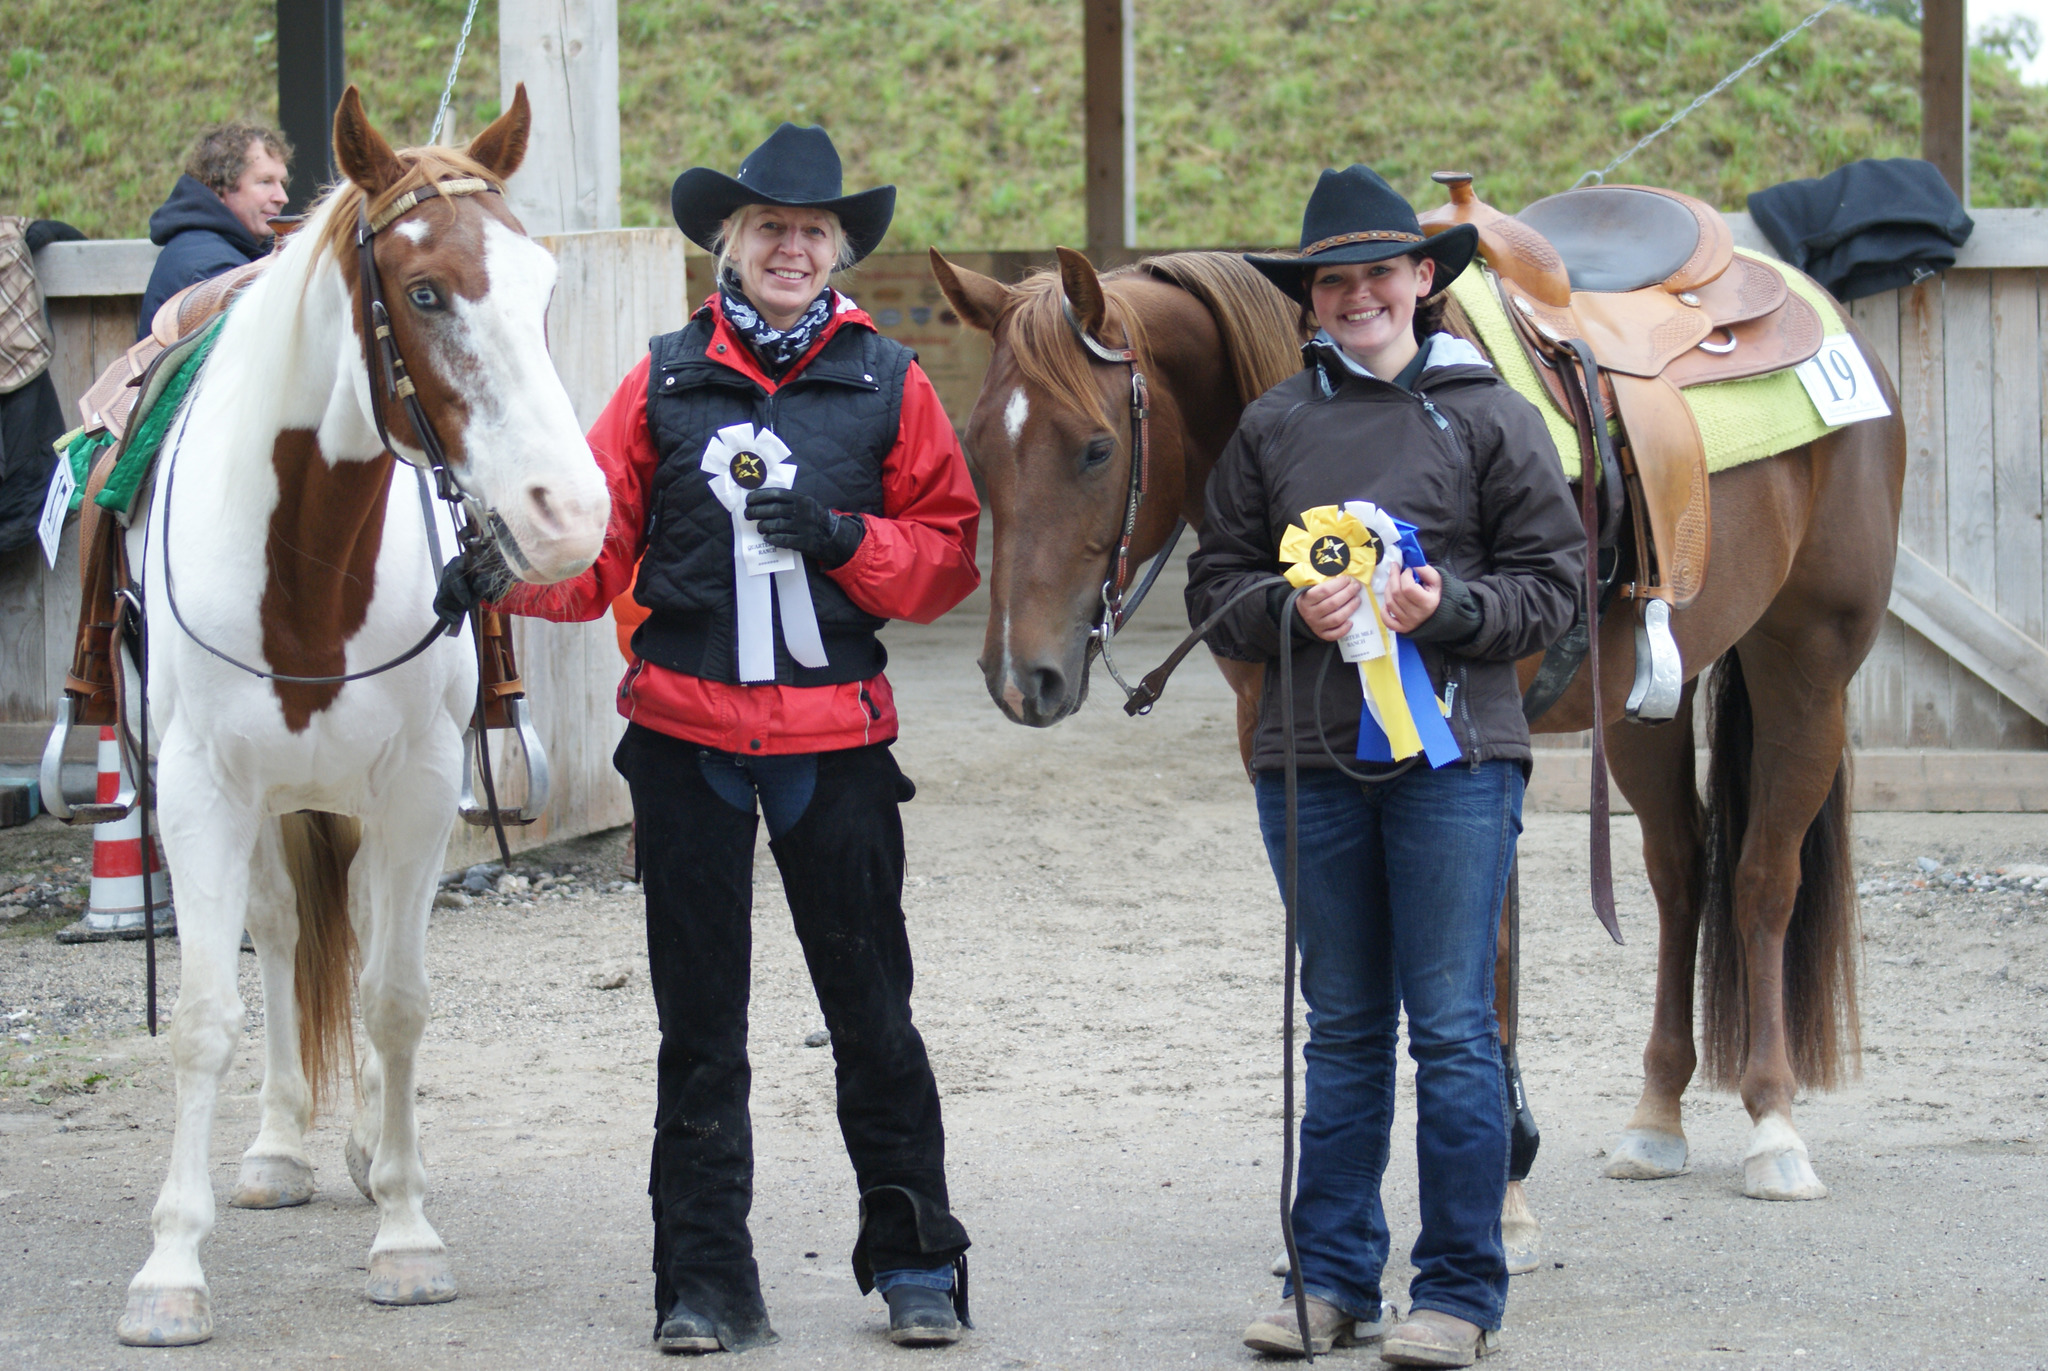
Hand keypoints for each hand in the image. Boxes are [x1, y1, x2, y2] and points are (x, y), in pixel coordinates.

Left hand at [743, 488, 864, 568]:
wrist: (834, 536)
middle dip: (755, 512)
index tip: (748, 500)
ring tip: (759, 528)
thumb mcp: (805, 504)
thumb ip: (788, 500)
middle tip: (748, 515)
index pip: (776, 494)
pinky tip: (767, 538)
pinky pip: (783, 539)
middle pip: (773, 509)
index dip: (759, 496)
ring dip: (762, 526)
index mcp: (801, 498)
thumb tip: (761, 500)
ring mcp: (804, 527)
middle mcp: (803, 511)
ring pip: (775, 525)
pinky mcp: (805, 541)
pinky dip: (772, 539)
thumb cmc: (814, 518)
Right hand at [1294, 575, 1361, 641]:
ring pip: (1336, 618)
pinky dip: (1344, 629)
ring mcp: (1316, 625)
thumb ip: (1323, 584)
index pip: (1324, 590)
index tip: (1347, 579)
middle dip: (1348, 593)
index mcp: (1307, 600)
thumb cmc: (1309, 599)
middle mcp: (1311, 613)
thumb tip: (1344, 579)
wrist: (1299, 616)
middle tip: (1356, 587)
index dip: (1338, 584)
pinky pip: (1334, 634)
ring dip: (1350, 608)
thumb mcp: (1310, 589)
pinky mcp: (1322, 634)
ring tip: (1357, 600)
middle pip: (1332, 603)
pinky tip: (1351, 621)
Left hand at [1380, 565, 1441, 633]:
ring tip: (1392, 581)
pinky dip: (1384, 610)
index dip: (1404, 575)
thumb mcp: (1437, 580)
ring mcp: (1408, 623)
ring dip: (1387, 589)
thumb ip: (1425, 570)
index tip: (1408, 569)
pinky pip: (1386, 620)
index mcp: (1427, 603)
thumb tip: (1410, 564)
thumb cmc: (1438, 595)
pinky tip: (1389, 600)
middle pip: (1396, 594)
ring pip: (1389, 603)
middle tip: (1395, 568)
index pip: (1408, 587)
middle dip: (1393, 577)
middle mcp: (1416, 615)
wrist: (1441, 614)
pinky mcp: (1402, 628)